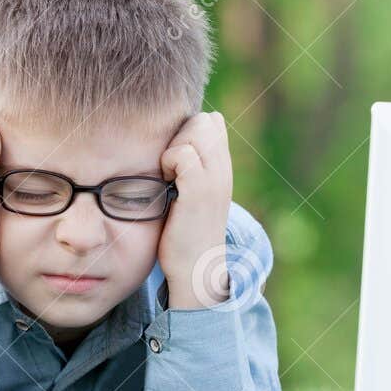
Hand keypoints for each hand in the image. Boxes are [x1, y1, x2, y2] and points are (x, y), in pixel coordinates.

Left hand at [157, 111, 233, 308]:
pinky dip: (168, 162)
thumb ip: (191, 169)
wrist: (197, 269)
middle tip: (170, 169)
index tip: (177, 159)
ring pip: (195, 130)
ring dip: (173, 148)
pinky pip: (182, 153)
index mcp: (223, 168)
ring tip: (169, 176)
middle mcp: (224, 170)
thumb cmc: (186, 234)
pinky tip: (166, 183)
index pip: (211, 122)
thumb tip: (174, 143)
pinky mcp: (200, 190)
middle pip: (202, 120)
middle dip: (180, 135)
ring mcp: (215, 179)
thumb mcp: (194, 195)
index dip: (189, 131)